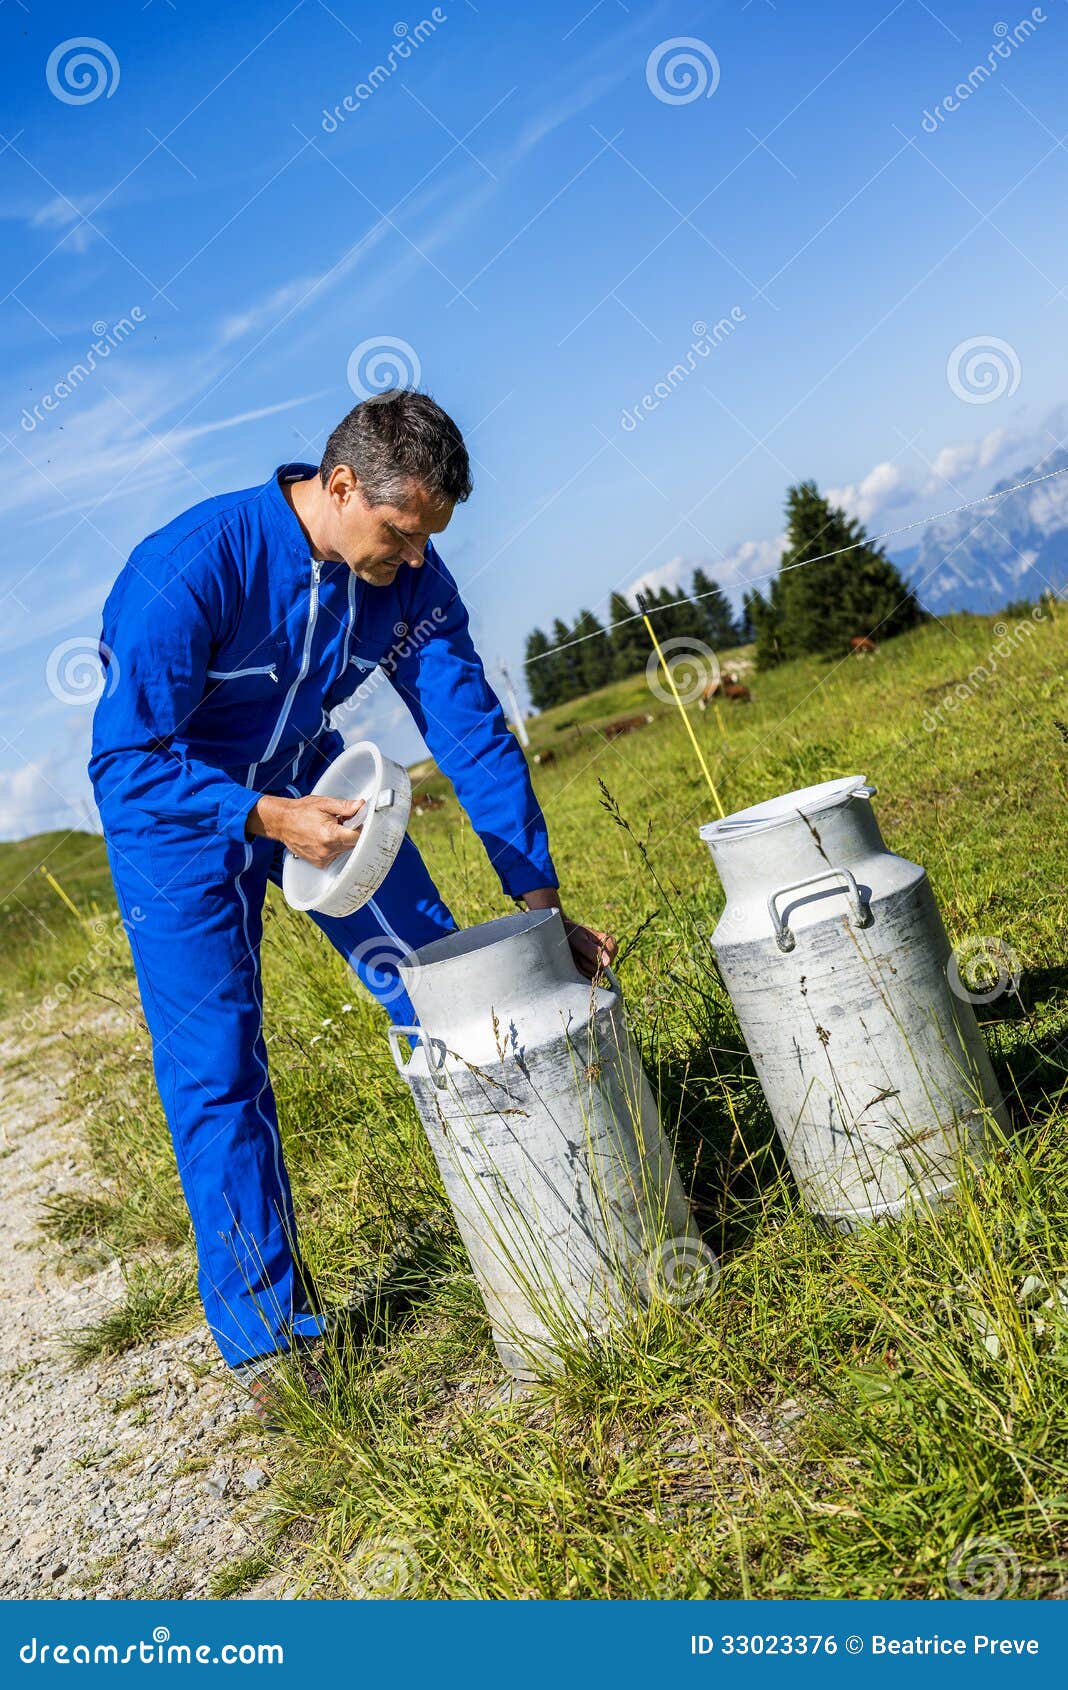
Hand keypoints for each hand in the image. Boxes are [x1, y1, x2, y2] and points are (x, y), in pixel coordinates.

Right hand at [246, 793, 367, 868]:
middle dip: (351, 832)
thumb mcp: (324, 804)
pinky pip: (335, 855)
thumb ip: (344, 807)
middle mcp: (327, 850)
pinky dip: (334, 847)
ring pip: (345, 850)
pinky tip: (325, 838)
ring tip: (330, 829)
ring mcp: (322, 858)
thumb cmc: (301, 811)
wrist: (281, 822)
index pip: (358, 836)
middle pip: (353, 844)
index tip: (357, 821)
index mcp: (330, 835)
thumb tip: (360, 806)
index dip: (360, 828)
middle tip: (341, 822)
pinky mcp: (319, 863)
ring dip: (342, 840)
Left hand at [520, 887, 616, 980]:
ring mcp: (600, 963)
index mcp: (609, 943)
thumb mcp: (579, 940)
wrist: (559, 935)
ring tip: (575, 956)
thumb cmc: (570, 933)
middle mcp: (607, 954)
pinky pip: (587, 977)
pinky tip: (574, 962)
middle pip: (601, 969)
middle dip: (586, 963)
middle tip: (577, 952)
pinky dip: (578, 971)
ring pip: (593, 974)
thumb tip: (607, 963)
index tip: (584, 948)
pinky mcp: (591, 970)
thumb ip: (592, 951)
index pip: (609, 959)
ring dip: (580, 966)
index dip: (596, 958)